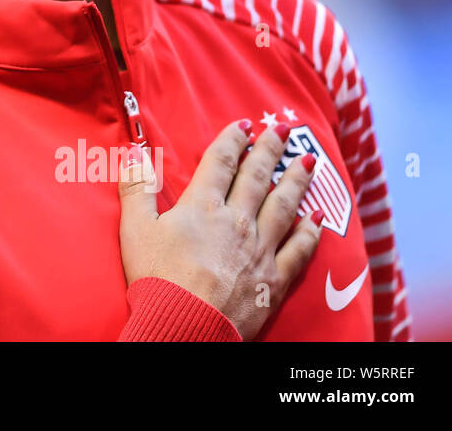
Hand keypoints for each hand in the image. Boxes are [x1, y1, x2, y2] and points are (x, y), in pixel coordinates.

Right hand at [117, 119, 322, 339]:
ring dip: (297, 181)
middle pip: (257, 178)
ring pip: (284, 206)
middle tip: (285, 130)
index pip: (221, 162)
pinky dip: (310, 232)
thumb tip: (134, 152)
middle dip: (271, 151)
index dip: (233, 140)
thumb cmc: (157, 278)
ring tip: (309, 162)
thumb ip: (136, 188)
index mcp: (203, 206)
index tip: (246, 124)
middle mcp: (237, 221)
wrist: (186, 326)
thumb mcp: (135, 229)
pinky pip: (299, 249)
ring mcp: (260, 249)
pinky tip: (317, 218)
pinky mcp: (274, 278)